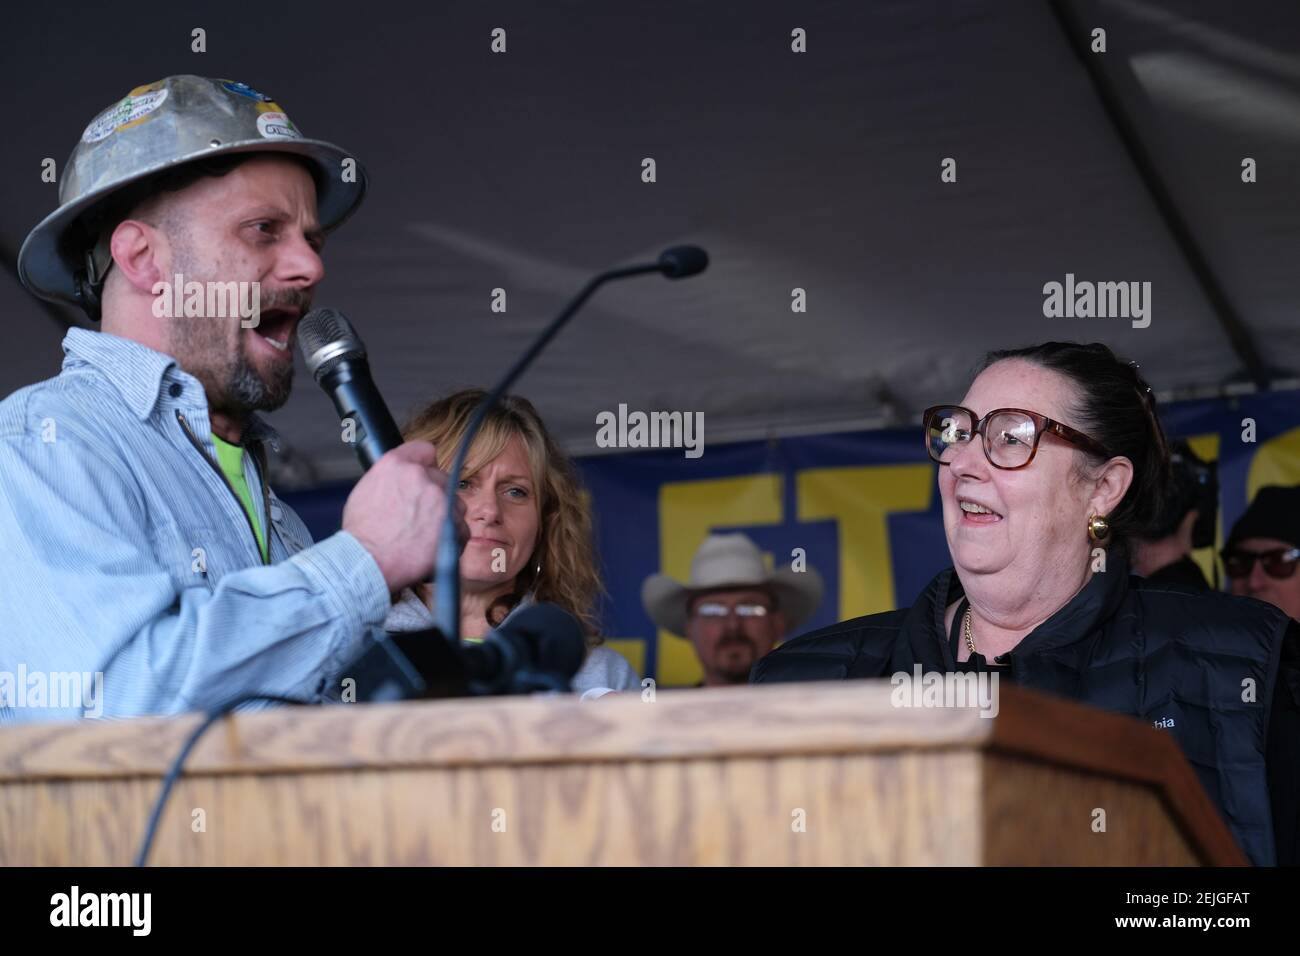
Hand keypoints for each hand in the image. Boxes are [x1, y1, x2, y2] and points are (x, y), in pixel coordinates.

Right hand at [342, 441, 466, 591]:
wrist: (368, 564)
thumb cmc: (362, 535)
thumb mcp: (366, 491)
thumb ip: (390, 478)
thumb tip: (403, 479)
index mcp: (396, 464)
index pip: (425, 450)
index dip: (425, 464)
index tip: (426, 474)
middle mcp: (421, 477)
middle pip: (441, 479)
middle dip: (434, 496)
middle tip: (418, 516)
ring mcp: (441, 499)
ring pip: (455, 503)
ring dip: (445, 517)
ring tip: (424, 536)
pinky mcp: (454, 523)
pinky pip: (461, 528)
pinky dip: (452, 539)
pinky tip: (432, 548)